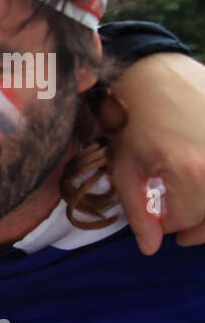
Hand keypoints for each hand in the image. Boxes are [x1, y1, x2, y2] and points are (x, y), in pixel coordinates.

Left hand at [106, 52, 204, 253]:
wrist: (153, 74)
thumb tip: (151, 248)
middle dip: (200, 229)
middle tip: (184, 236)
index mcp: (192, 169)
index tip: (158, 224)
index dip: (169, 226)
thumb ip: (138, 212)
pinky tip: (202, 191)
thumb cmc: (132, 120)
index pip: (188, 218)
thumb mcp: (125, 168)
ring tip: (196, 215)